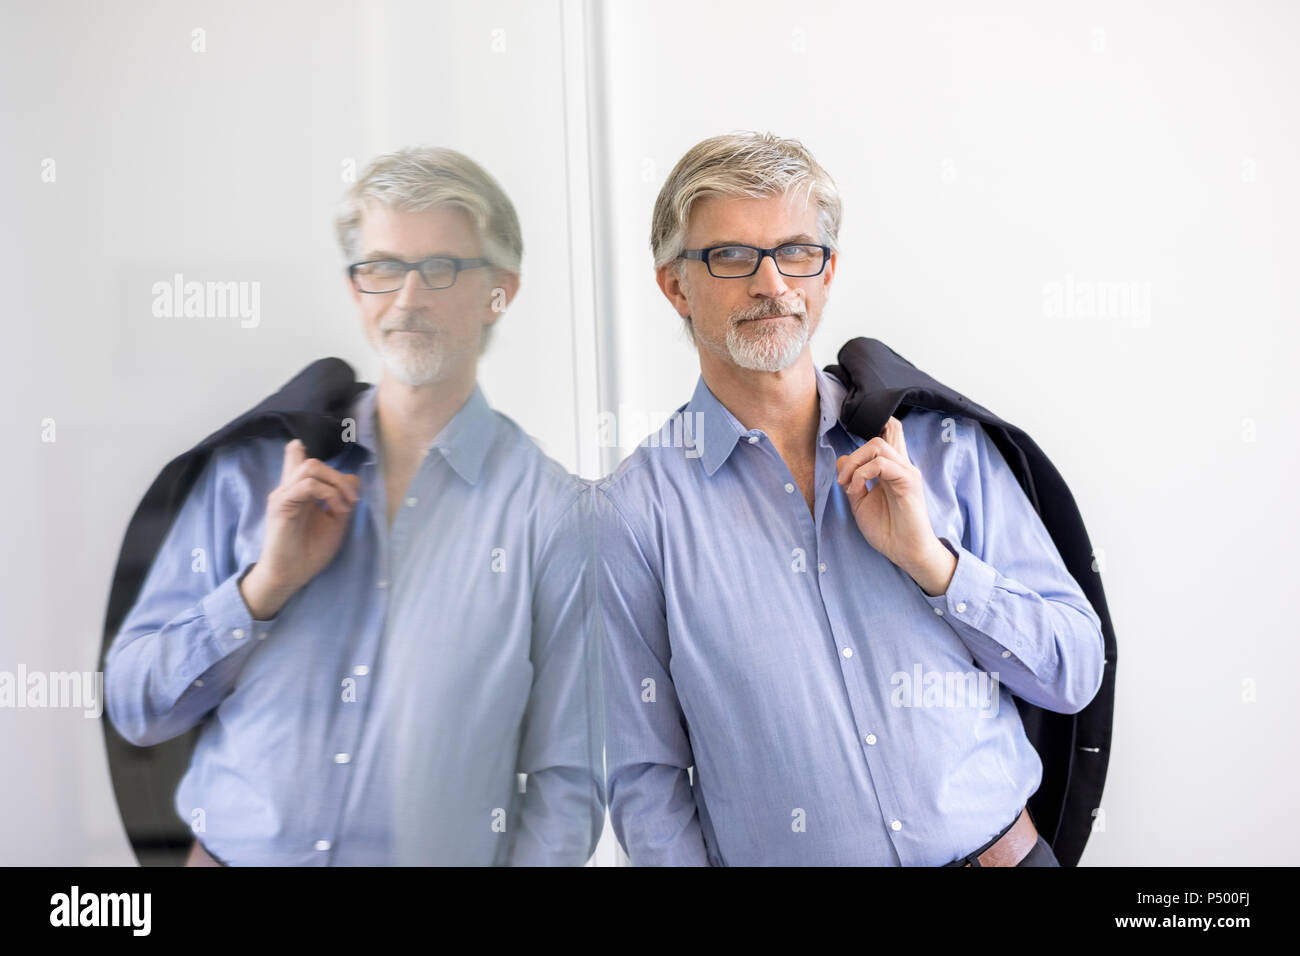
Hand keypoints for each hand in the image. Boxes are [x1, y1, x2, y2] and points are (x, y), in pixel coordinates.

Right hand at [239, 438, 360, 618]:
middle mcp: (290, 489)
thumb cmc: (310, 551)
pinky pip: (307, 485)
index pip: (299, 461)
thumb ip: (341, 500)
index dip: (324, 464)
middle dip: (340, 477)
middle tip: (353, 500)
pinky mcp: (281, 505)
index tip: (347, 487)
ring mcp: (284, 495)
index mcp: (300, 492)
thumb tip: (352, 480)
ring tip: (345, 506)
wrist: (291, 575)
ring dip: (336, 483)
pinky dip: (328, 493)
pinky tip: (336, 510)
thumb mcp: (335, 522)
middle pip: (315, 463)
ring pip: (311, 468)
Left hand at [835, 416, 954, 595]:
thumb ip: (852, 481)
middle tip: (843, 480)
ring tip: (849, 486)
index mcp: (892, 469)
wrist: (905, 551)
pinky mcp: (909, 482)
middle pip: (879, 435)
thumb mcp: (860, 502)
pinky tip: (857, 490)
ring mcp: (906, 472)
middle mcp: (901, 466)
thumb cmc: (886, 530)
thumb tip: (842, 460)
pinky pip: (882, 464)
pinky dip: (862, 474)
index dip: (870, 431)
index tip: (849, 459)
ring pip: (878, 446)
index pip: (890, 433)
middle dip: (853, 454)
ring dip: (855, 464)